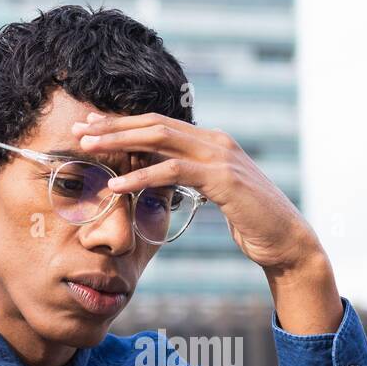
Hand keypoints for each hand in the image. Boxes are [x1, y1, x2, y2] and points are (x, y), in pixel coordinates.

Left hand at [73, 112, 343, 332]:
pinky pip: (174, 172)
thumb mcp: (217, 194)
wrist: (287, 242)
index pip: (160, 123)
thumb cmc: (252, 223)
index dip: (124, 123)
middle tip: (79, 131)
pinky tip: (117, 186)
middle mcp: (217, 142)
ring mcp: (222, 157)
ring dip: (120, 143)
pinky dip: (141, 176)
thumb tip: (166, 177)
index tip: (92, 127)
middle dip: (113, 126)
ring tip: (88, 150)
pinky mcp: (223, 180)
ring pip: (160, 139)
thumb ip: (194, 179)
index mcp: (213, 142)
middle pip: (154, 123)